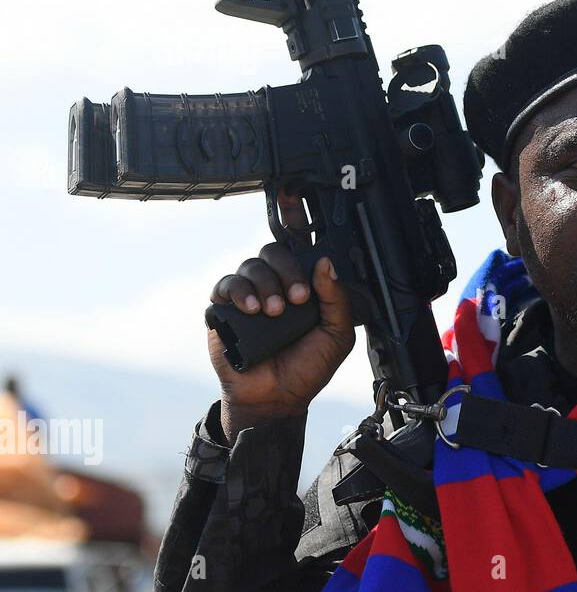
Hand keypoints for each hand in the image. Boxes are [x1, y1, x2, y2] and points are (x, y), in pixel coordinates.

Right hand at [208, 191, 355, 437]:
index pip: (301, 245)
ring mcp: (250, 293)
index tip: (295, 195)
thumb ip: (337, 300)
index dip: (296, 215)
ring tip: (275, 312)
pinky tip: (252, 310)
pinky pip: (226, 284)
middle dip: (287, 270)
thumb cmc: (308, 366)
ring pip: (252, 265)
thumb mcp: (336, 335)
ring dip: (265, 285)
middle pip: (275, 250)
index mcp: (304, 283)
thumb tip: (326, 264)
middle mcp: (276, 282)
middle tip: (297, 299)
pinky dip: (240, 292)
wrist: (277, 397)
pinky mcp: (225, 307)